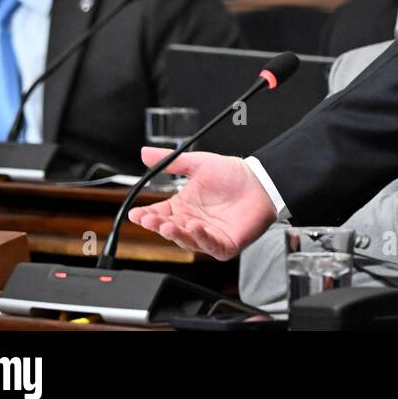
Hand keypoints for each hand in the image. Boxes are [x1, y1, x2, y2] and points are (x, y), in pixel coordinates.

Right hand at [127, 147, 277, 260]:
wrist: (262, 180)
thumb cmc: (233, 174)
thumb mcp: (198, 164)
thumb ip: (171, 161)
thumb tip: (144, 152)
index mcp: (183, 207)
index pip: (159, 214)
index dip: (146, 215)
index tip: (135, 213)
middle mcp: (192, 223)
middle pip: (169, 229)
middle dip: (157, 225)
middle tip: (149, 219)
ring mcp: (208, 235)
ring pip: (186, 240)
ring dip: (176, 233)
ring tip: (167, 225)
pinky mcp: (225, 245)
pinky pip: (210, 246)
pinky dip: (201, 238)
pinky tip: (195, 227)